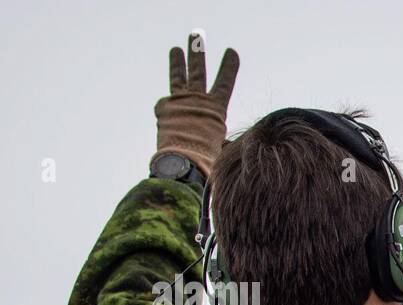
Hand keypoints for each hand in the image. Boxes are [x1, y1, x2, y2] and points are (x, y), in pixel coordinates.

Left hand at [152, 33, 239, 177]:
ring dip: (178, 61)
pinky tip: (171, 129)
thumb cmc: (208, 160)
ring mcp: (179, 101)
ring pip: (179, 77)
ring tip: (176, 49)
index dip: (229, 67)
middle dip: (198, 52)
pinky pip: (166, 109)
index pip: (225, 83)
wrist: (185, 162)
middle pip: (198, 71)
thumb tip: (226, 144)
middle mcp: (198, 100)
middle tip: (197, 36)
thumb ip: (221, 139)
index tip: (231, 52)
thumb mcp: (220, 148)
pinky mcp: (164, 106)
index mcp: (216, 110)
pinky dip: (168, 117)